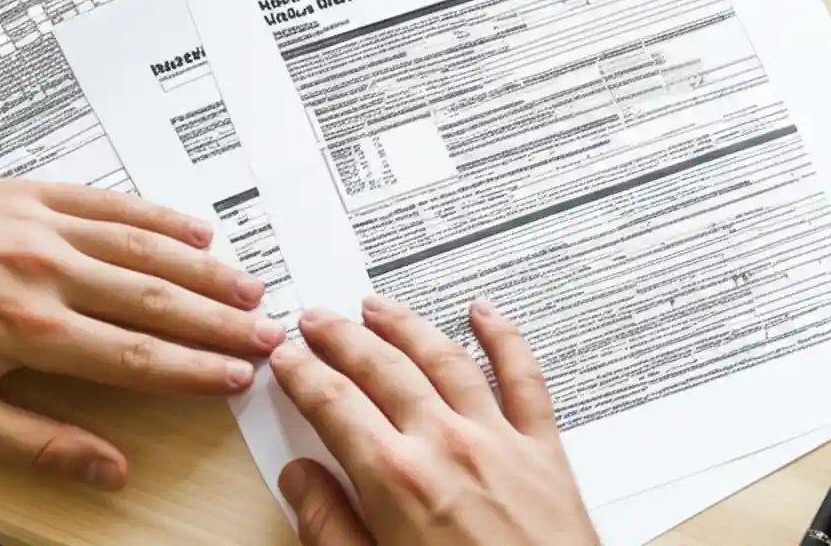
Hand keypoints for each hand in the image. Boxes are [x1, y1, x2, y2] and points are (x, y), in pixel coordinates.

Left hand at [0, 181, 285, 489]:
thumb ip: (32, 442)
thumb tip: (106, 470)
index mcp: (28, 329)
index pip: (137, 357)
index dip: (196, 371)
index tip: (237, 378)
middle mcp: (48, 271)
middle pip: (157, 302)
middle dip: (221, 322)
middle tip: (269, 334)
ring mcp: (45, 226)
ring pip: (147, 249)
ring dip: (206, 271)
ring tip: (251, 289)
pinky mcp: (35, 193)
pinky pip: (113, 201)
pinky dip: (160, 217)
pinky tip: (198, 232)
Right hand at [272, 297, 598, 545]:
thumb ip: (330, 526)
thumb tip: (299, 478)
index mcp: (395, 480)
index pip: (334, 404)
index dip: (304, 375)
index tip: (287, 359)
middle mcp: (445, 445)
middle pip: (382, 369)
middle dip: (343, 339)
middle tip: (317, 320)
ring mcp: (498, 440)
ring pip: (443, 358)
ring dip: (405, 325)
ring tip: (375, 306)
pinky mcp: (543, 447)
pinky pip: (524, 376)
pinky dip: (503, 337)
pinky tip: (483, 312)